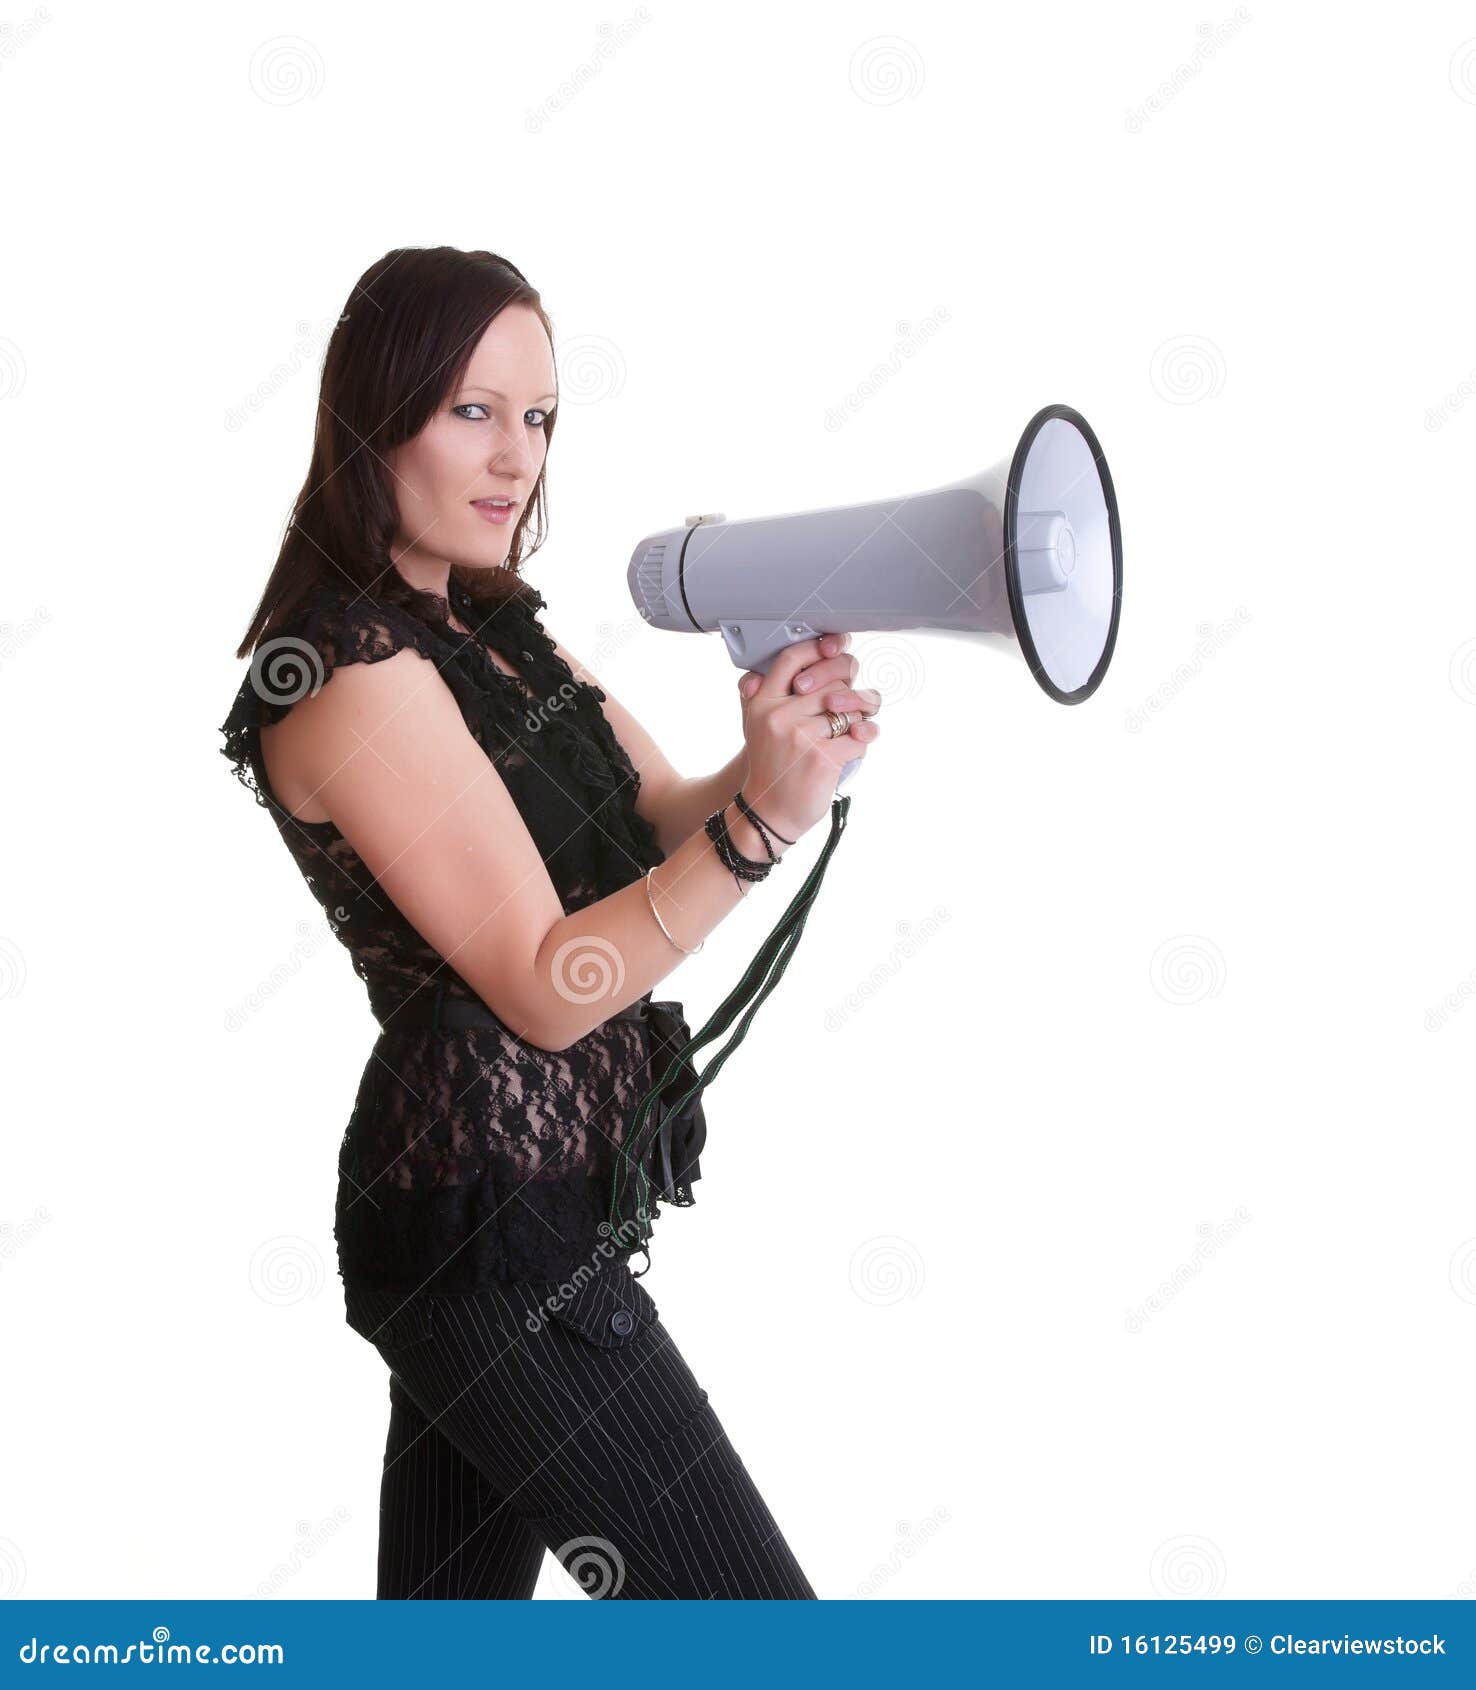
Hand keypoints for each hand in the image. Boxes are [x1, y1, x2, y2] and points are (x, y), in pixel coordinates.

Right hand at [735, 634, 881, 844]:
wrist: (769, 813)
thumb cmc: (770, 766)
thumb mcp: (756, 725)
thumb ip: (763, 693)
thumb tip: (781, 669)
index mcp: (761, 702)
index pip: (792, 659)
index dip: (818, 650)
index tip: (835, 649)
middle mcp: (778, 716)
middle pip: (831, 684)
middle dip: (847, 696)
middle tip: (848, 707)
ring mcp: (801, 737)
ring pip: (848, 710)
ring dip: (856, 722)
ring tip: (849, 731)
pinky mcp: (822, 758)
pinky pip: (858, 737)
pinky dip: (861, 744)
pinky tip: (852, 750)